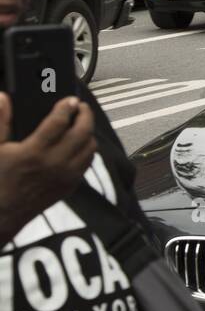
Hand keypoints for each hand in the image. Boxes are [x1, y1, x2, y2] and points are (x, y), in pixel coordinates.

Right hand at [0, 93, 97, 242]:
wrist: (4, 213)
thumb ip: (1, 121)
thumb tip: (3, 97)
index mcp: (33, 152)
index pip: (59, 122)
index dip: (67, 107)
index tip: (70, 99)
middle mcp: (54, 163)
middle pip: (82, 132)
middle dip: (85, 115)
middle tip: (81, 107)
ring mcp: (66, 176)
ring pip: (90, 147)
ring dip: (89, 132)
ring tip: (81, 123)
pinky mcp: (71, 185)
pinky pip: (88, 162)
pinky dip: (87, 149)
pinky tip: (80, 143)